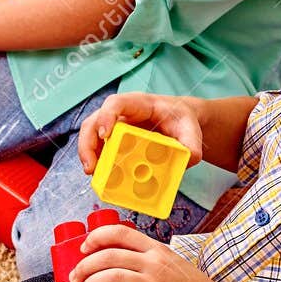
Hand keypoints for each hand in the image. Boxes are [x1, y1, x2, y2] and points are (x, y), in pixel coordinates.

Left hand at [69, 223, 227, 281]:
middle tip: (76, 276)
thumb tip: (119, 262)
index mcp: (156, 250)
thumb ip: (150, 258)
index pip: (120, 233)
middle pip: (109, 256)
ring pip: (111, 278)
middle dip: (85, 265)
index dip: (96, 237)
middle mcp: (154, 265)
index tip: (84, 247)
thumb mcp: (172, 262)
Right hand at [77, 91, 203, 174]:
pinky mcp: (116, 141)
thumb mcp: (191, 129)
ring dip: (88, 155)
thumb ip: (192, 143)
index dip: (106, 117)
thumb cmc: (181, 120)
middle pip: (94, 121)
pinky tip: (102, 177)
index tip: (105, 135)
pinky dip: (99, 162)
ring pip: (92, 135)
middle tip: (91, 167)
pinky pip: (100, 149)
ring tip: (93, 175)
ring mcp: (116, 127)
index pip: (116, 103)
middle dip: (88, 144)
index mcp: (140, 104)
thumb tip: (189, 158)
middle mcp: (123, 114)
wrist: (180, 122)